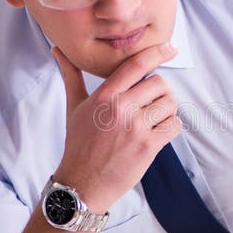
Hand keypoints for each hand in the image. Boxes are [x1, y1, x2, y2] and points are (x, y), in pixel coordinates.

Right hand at [51, 43, 181, 210]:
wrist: (82, 183)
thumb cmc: (79, 144)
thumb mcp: (74, 106)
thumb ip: (71, 75)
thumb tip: (58, 50)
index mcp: (105, 95)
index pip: (136, 65)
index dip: (157, 53)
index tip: (170, 49)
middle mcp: (121, 108)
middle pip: (160, 83)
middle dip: (161, 92)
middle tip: (152, 104)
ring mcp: (135, 128)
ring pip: (170, 104)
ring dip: (167, 110)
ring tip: (153, 120)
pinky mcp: (148, 146)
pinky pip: (174, 126)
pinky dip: (171, 127)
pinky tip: (158, 133)